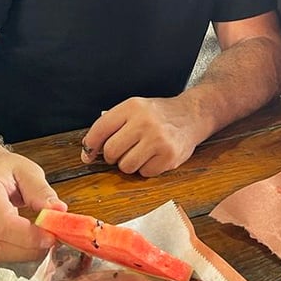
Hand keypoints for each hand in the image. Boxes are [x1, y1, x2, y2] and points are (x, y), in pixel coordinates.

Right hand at [0, 153, 67, 263]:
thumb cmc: (4, 170)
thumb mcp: (27, 170)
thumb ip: (42, 191)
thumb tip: (58, 211)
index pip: (3, 224)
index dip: (29, 236)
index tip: (51, 236)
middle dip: (29, 249)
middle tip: (52, 241)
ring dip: (23, 253)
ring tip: (42, 242)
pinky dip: (14, 253)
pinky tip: (28, 244)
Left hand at [81, 96, 197, 176]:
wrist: (191, 115)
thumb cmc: (158, 114)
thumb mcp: (135, 109)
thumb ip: (112, 125)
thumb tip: (88, 152)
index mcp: (132, 107)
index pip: (100, 129)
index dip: (90, 145)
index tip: (89, 154)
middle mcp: (145, 121)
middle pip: (111, 151)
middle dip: (113, 156)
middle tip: (123, 150)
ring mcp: (158, 140)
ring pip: (126, 166)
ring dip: (130, 163)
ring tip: (141, 152)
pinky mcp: (169, 156)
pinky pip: (144, 173)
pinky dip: (146, 168)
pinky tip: (154, 155)